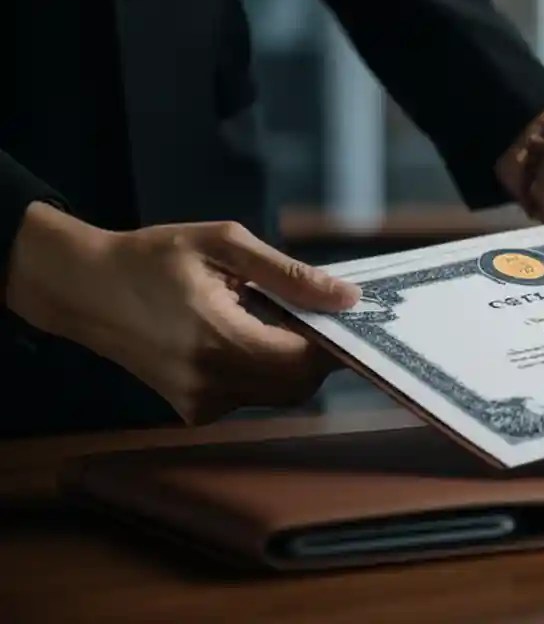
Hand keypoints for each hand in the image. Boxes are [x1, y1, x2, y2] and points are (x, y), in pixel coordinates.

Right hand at [5, 203, 360, 423]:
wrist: (84, 288)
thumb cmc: (153, 256)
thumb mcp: (224, 246)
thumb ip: (289, 275)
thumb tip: (347, 298)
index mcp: (217, 341)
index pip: (303, 360)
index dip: (335, 340)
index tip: (347, 313)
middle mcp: (209, 384)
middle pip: (298, 383)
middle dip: (317, 349)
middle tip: (311, 307)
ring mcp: (200, 404)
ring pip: (279, 392)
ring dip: (291, 358)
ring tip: (270, 313)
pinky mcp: (194, 411)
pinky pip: (252, 395)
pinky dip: (264, 368)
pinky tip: (244, 332)